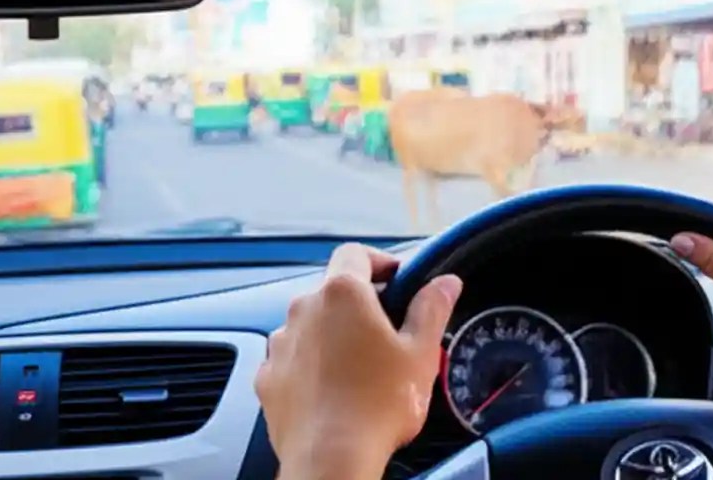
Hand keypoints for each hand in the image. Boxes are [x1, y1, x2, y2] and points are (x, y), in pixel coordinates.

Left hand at [255, 243, 462, 479]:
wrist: (330, 459)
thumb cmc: (377, 406)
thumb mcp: (420, 353)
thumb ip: (432, 308)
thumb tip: (445, 282)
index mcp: (342, 293)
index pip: (355, 254)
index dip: (379, 262)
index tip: (395, 280)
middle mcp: (304, 310)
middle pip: (333, 290)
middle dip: (359, 305)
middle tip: (387, 333)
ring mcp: (281, 344)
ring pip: (311, 325)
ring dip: (332, 336)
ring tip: (360, 368)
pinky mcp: (268, 377)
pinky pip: (292, 359)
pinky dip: (311, 366)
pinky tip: (333, 390)